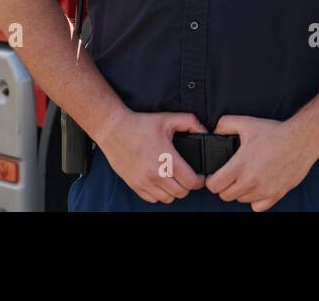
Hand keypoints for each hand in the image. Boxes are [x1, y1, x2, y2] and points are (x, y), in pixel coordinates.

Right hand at [93, 108, 209, 203]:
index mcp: (166, 159)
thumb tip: (205, 132)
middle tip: (187, 176)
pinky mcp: (134, 185)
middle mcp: (155, 174)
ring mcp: (144, 182)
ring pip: (168, 198)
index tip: (198, 175)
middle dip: (188, 185)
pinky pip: (153, 199)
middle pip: (181, 193)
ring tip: (174, 179)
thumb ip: (191, 122)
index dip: (199, 180)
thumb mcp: (169, 118)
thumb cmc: (140, 124)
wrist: (113, 129)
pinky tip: (161, 181)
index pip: (190, 182)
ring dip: (174, 191)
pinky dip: (160, 194)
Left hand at [205, 114, 318, 211]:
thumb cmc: (276, 132)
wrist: (301, 140)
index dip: (212, 180)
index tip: (216, 174)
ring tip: (246, 177)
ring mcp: (263, 190)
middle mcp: (250, 181)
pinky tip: (257, 187)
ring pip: (241, 200)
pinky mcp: (275, 195)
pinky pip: (257, 207)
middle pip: (225, 196)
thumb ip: (225, 124)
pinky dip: (255, 200)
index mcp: (240, 165)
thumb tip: (215, 131)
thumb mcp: (247, 123)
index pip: (214, 185)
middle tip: (231, 175)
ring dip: (240, 191)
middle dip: (225, 186)